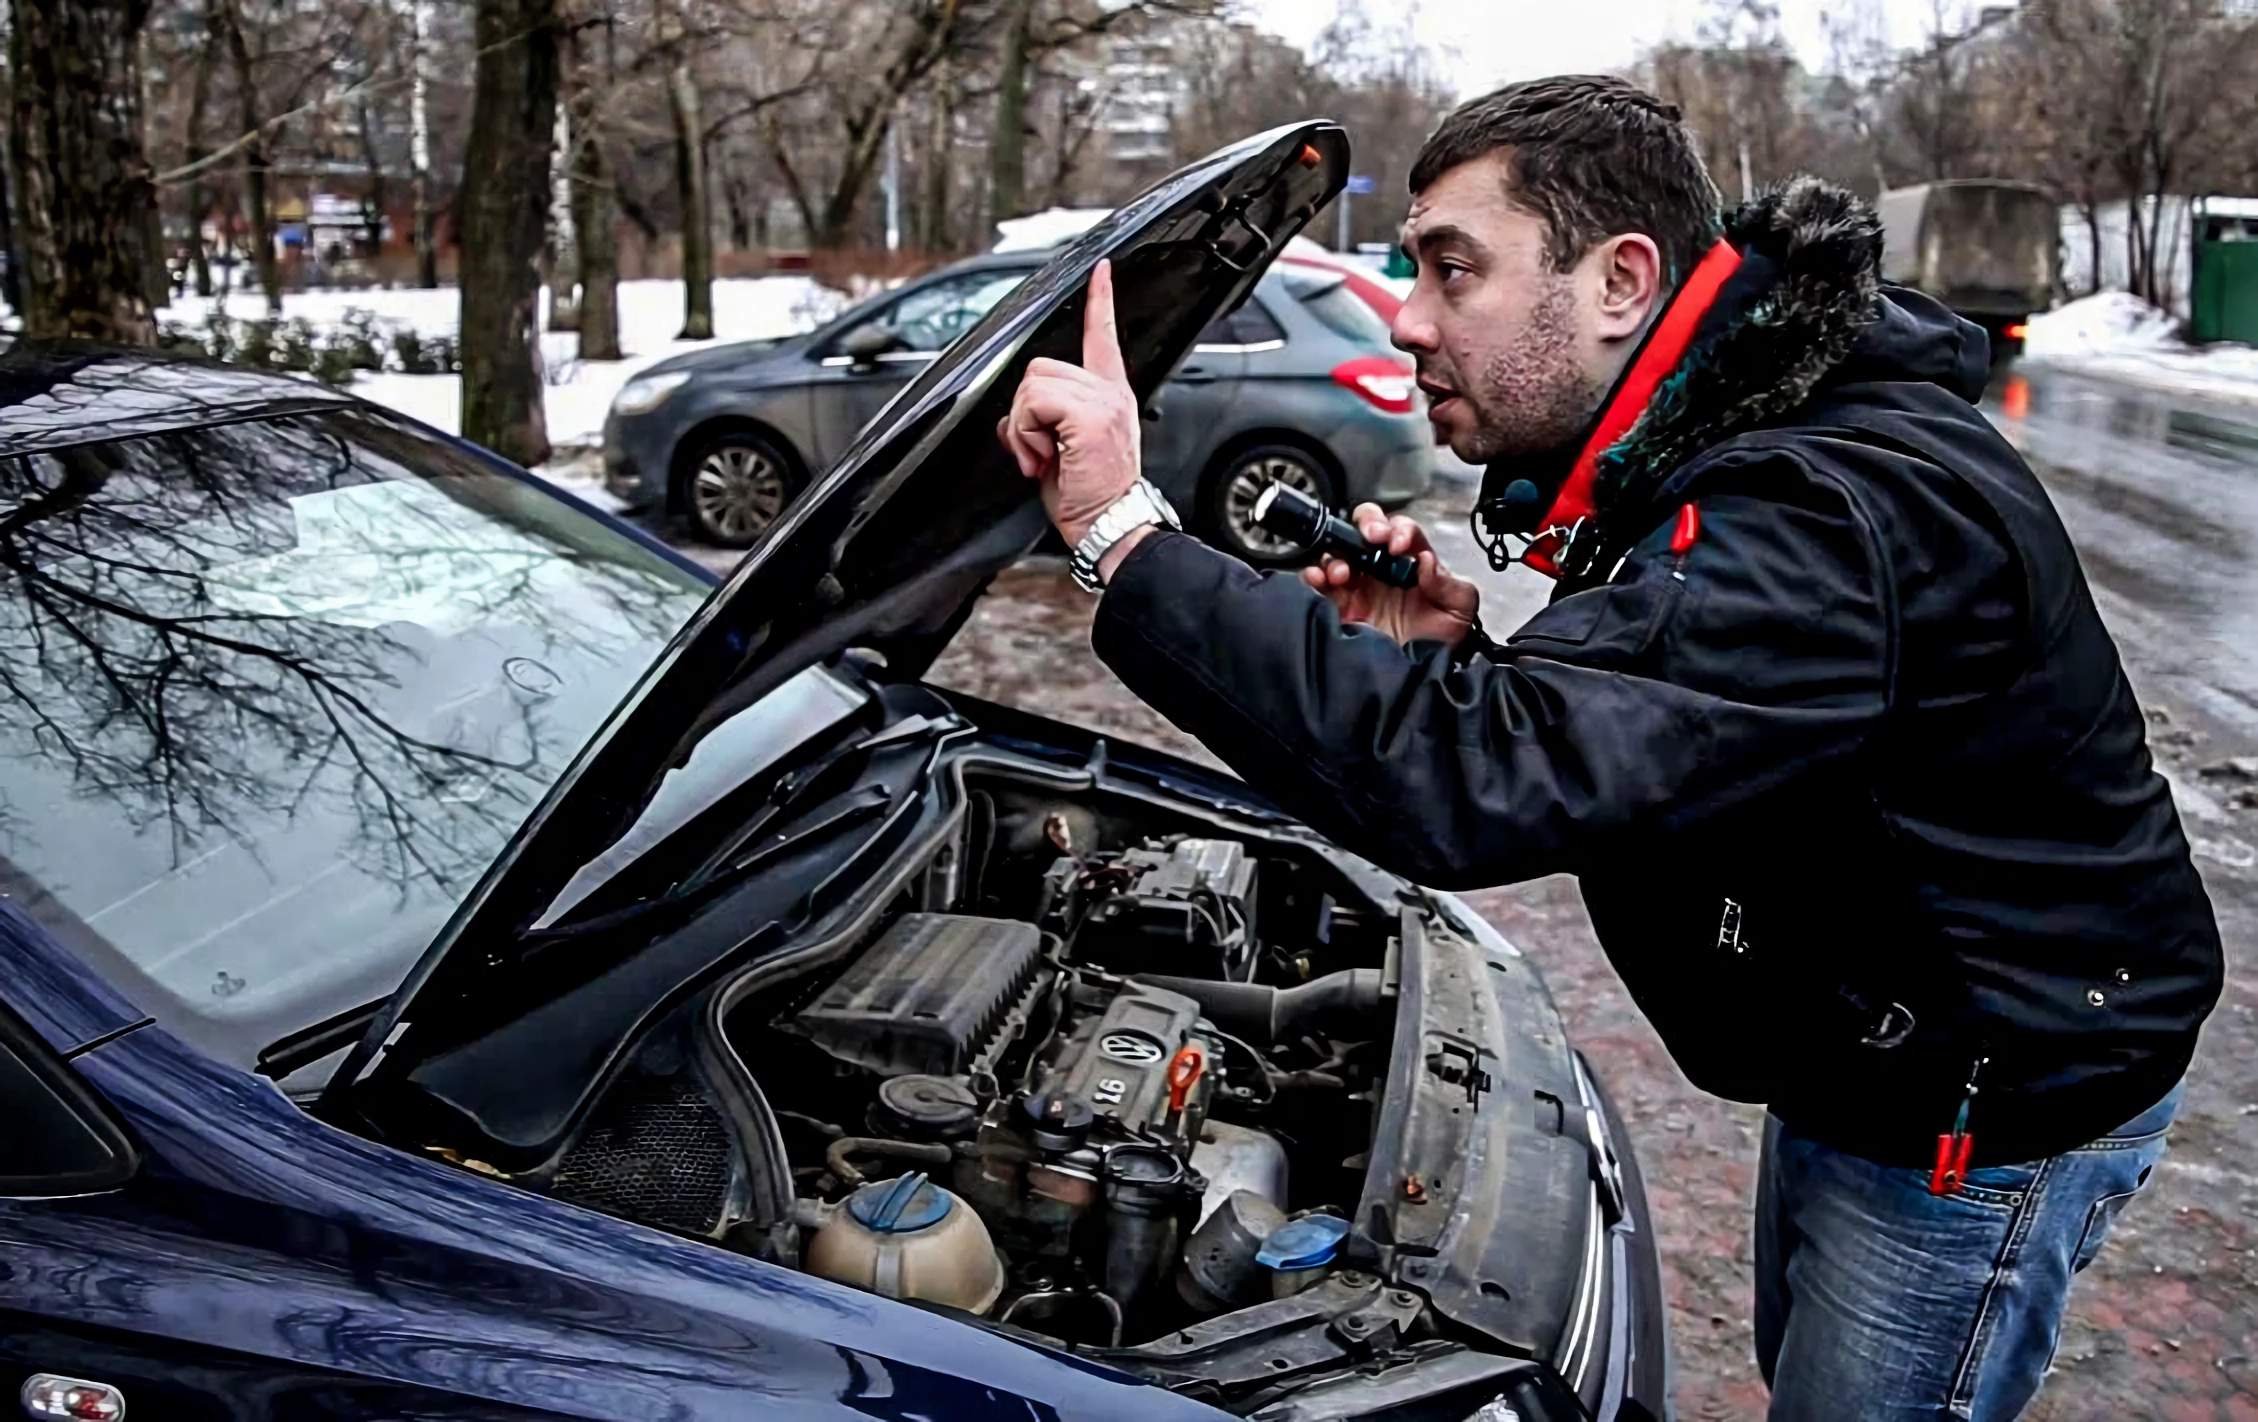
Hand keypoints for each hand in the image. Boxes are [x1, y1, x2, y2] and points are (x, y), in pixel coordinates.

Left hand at [997, 259, 1142, 547]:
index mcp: (1110, 396)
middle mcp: (1110, 393)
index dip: (1101, 301)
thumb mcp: (1064, 452)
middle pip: (1040, 366)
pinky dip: (1026, 434)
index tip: (1101, 271)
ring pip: (1032, 385)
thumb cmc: (1091, 499)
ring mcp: (1101, 402)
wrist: (1112, 527)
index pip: (1104, 338)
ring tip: (1042, 458)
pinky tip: (1043, 460)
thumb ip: (1044, 423)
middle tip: (1037, 450)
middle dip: (1024, 412)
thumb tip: (1012, 421)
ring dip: (1023, 426)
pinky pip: (1033, 404)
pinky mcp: (1089, 416)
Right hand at [1302, 504, 1480, 647]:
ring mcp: (1356, 589)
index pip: (1401, 531)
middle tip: (1372, 538)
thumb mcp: (1459, 610)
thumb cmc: (1439, 645)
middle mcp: (1380, 572)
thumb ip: (1450, 583)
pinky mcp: (1336, 609)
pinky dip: (1312, 577)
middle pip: (1364, 530)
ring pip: (1337, 554)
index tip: (1399, 545)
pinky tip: (1320, 580)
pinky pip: (1316, 585)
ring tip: (1343, 573)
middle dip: (1366, 525)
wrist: (1417, 682)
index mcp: (1410, 565)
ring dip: (1338, 556)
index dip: (1398, 530)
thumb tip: (1427, 561)